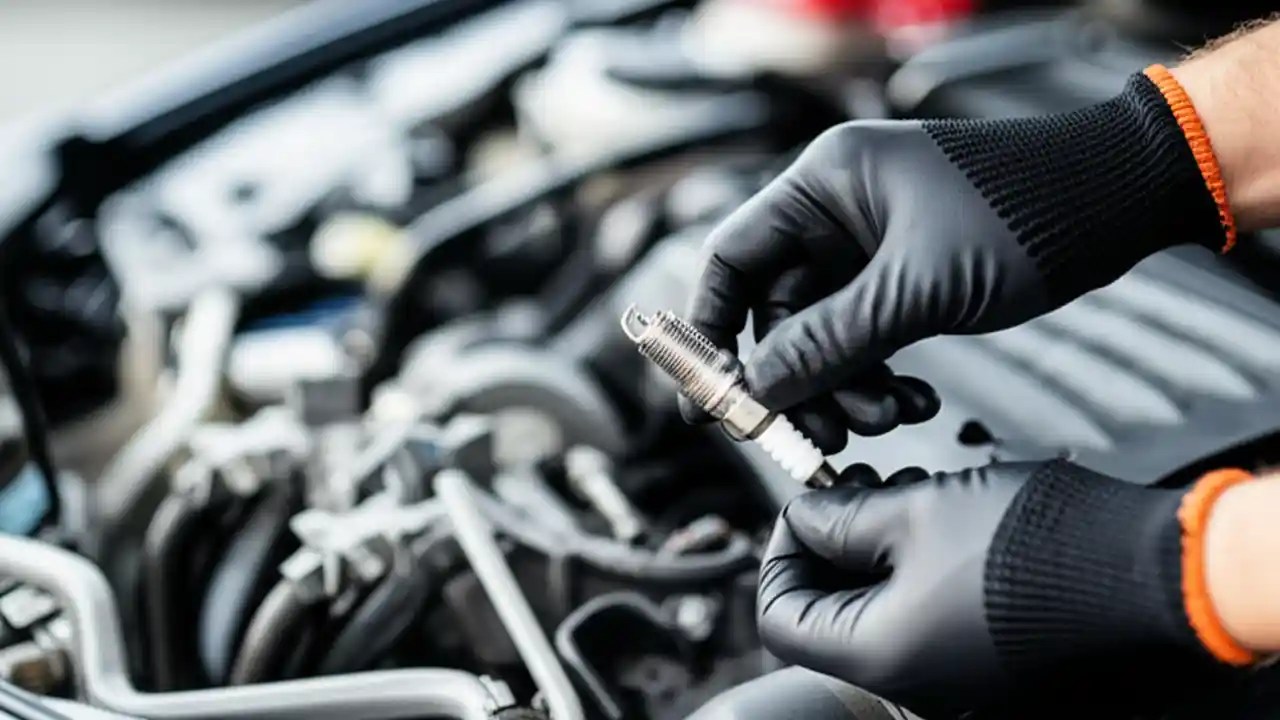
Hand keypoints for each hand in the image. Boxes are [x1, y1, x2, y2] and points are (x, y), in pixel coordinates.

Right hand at [683, 70, 1231, 446]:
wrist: (1120, 202)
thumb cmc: (1024, 215)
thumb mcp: (916, 289)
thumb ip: (828, 342)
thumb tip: (755, 389)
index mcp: (824, 184)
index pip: (731, 258)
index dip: (709, 328)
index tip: (712, 392)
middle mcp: (836, 213)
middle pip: (775, 312)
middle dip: (795, 379)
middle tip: (813, 435)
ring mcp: (869, 247)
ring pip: (821, 336)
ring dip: (843, 387)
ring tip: (888, 419)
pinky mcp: (901, 279)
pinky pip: (863, 339)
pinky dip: (878, 377)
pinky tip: (916, 402)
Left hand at [756, 460, 1219, 715]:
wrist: (1146, 570)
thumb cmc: (1036, 544)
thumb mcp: (915, 510)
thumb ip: (840, 516)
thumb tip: (802, 515)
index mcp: (877, 653)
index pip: (779, 614)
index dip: (779, 552)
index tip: (801, 505)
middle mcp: (911, 681)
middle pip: (827, 614)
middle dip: (833, 542)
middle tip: (852, 490)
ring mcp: (952, 677)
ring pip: (878, 609)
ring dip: (875, 548)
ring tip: (904, 492)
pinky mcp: (986, 661)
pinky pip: (923, 617)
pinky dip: (914, 568)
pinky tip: (939, 517)